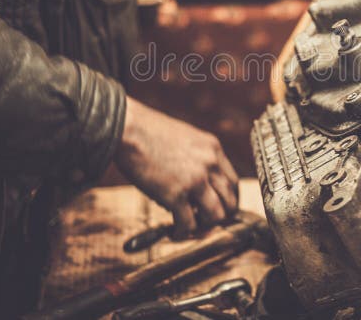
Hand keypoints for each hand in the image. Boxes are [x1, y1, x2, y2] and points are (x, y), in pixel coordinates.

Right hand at [116, 97, 238, 235]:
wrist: (128, 128)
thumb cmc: (148, 131)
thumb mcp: (185, 138)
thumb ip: (197, 158)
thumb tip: (197, 185)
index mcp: (213, 148)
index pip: (233, 182)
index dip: (228, 199)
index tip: (220, 207)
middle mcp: (209, 164)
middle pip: (230, 201)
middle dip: (221, 216)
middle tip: (207, 221)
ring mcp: (194, 180)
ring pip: (215, 216)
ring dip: (204, 226)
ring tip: (191, 227)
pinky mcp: (175, 194)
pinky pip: (189, 223)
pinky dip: (183, 232)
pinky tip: (175, 231)